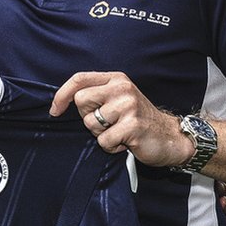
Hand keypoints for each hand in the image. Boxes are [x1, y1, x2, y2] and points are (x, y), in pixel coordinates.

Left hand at [50, 71, 194, 167]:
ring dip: (101, 134)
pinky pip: (103, 141)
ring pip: (90, 123)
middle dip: (88, 117)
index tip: (55, 110)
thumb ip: (97, 94)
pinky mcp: (132, 126)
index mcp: (116, 79)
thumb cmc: (139, 119)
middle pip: (81, 101)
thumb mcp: (119, 99)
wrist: (170, 136)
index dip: (61, 95)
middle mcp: (122, 88)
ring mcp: (128, 106)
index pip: (79, 79)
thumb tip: (62, 102)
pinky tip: (125, 142)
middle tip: (107, 123)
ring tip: (119, 132)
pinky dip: (110, 147)